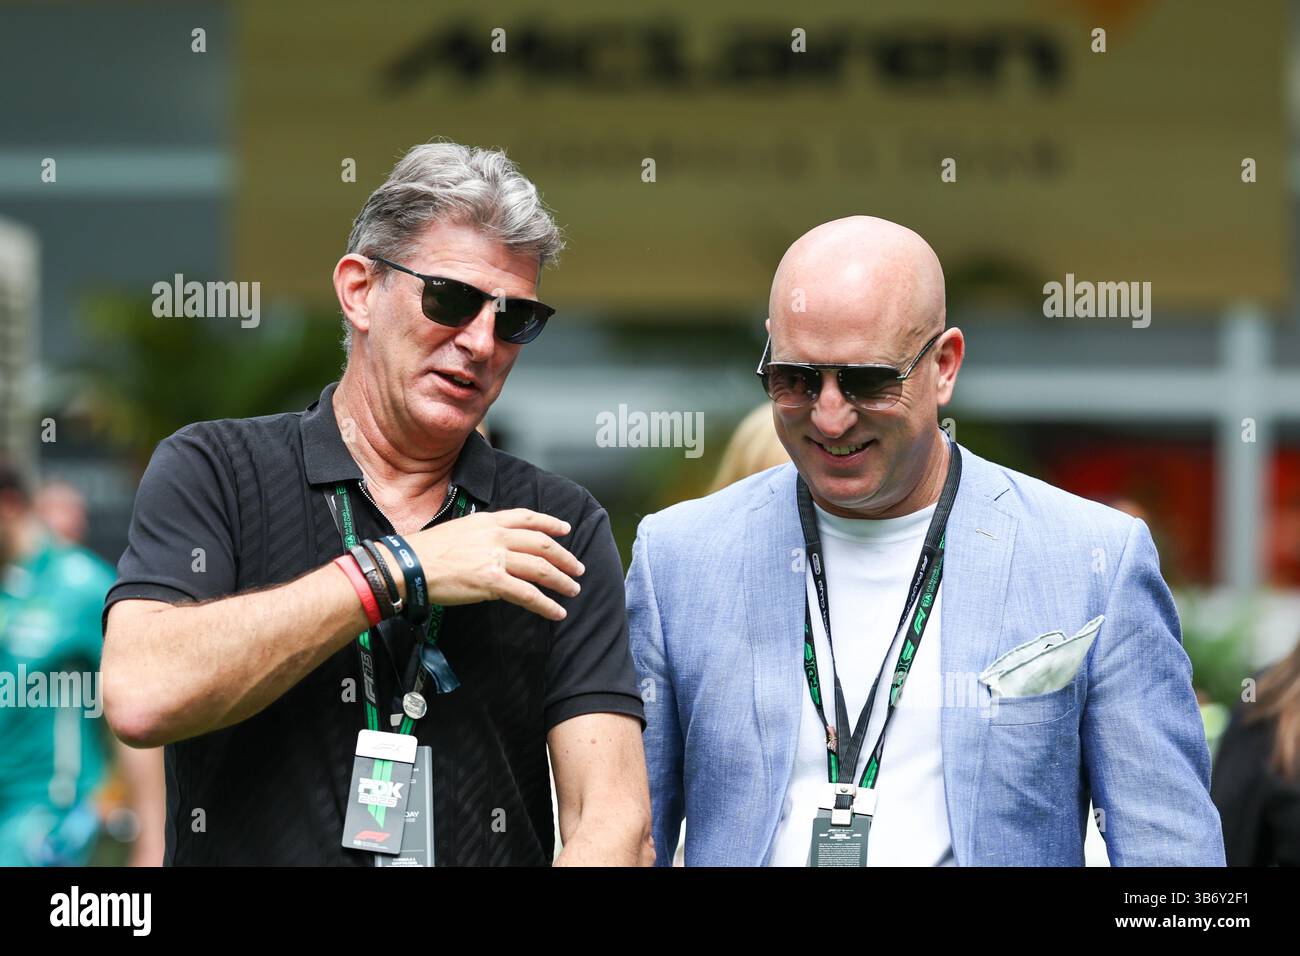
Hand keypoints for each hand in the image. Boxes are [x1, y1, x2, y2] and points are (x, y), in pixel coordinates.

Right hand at [380, 509, 583, 620]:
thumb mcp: (459, 530)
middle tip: (578, 568)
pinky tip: (556, 612)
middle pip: (542, 544)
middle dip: (564, 556)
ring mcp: (496, 558)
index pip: (527, 518)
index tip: (565, 529)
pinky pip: (528, 594)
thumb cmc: (426, 552)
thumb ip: (482, 536)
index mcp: (488, 521)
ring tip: (573, 590)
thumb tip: (496, 548)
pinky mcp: (492, 581)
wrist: (409, 565)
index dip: (550, 523)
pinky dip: (546, 604)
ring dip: (561, 580)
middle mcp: (496, 536)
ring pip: (541, 568)